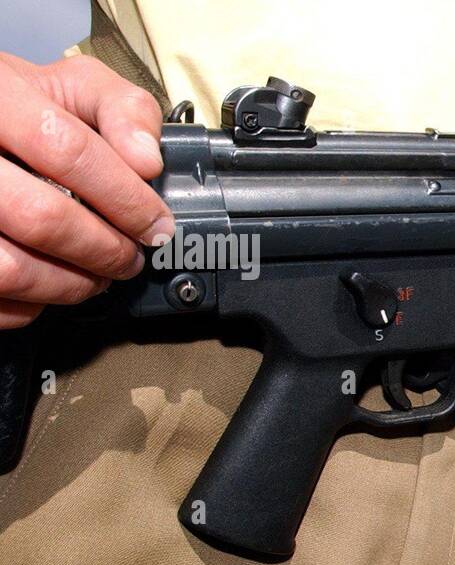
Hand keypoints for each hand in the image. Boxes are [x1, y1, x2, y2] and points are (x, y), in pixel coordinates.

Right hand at [0, 53, 174, 327]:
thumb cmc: (21, 109)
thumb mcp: (72, 87)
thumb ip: (122, 109)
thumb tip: (148, 160)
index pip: (68, 151)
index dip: (126, 197)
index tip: (157, 225)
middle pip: (41, 218)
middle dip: (105, 249)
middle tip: (130, 258)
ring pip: (11, 268)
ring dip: (72, 284)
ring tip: (97, 276)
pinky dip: (30, 304)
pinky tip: (51, 283)